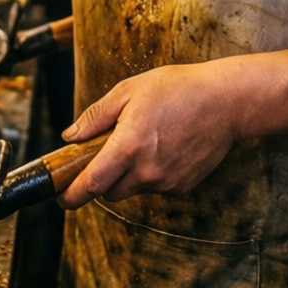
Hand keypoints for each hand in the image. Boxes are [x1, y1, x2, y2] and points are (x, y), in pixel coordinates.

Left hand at [58, 61, 241, 208]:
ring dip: (128, 175)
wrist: (225, 101)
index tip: (61, 198)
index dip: (72, 195)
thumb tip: (70, 137)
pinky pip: (156, 187)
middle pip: (110, 192)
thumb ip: (96, 117)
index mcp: (129, 146)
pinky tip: (163, 148)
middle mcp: (147, 170)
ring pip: (134, 189)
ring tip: (143, 141)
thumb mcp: (128, 91)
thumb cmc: (177, 89)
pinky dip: (151, 174)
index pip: (92, 184)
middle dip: (102, 178)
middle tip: (107, 153)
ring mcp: (167, 181)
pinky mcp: (183, 186)